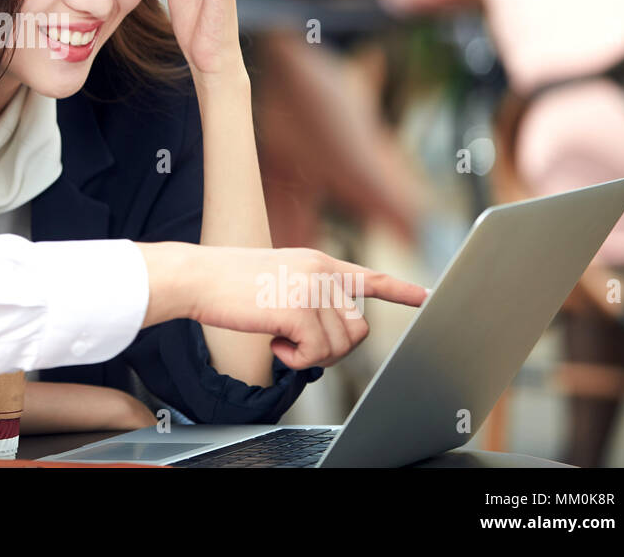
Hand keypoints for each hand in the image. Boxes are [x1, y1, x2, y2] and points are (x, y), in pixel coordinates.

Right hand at [138, 242, 429, 369]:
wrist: (198, 277)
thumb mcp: (278, 279)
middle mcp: (322, 272)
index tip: (425, 297)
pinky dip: (296, 359)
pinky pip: (317, 353)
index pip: (368, 278)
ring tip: (279, 338)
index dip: (400, 291)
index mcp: (317, 262)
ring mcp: (312, 290)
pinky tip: (273, 343)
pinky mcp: (299, 310)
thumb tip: (329, 331)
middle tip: (297, 343)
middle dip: (333, 346)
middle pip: (358, 328)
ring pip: (340, 345)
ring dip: (310, 353)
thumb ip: (309, 295)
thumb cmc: (227, 283)